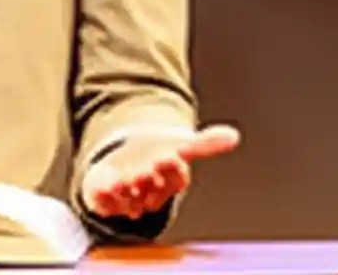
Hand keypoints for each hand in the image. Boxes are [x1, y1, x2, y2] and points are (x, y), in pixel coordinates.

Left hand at [81, 123, 240, 219]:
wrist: (128, 162)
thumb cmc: (158, 155)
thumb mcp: (180, 145)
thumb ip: (205, 143)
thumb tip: (234, 136)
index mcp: (170, 178)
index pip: (175, 175)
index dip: (171, 168)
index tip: (168, 157)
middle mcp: (151, 191)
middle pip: (151, 187)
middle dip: (148, 178)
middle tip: (144, 170)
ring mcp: (128, 197)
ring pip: (129, 197)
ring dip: (125, 190)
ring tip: (121, 181)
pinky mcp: (107, 199)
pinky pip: (105, 201)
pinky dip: (103, 194)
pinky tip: (103, 186)